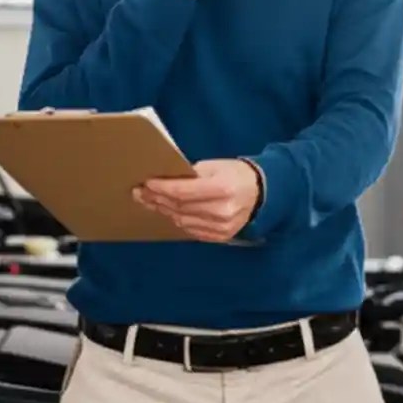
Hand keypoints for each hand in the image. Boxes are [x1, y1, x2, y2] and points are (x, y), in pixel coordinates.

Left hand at [133, 159, 260, 242]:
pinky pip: (191, 230)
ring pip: (182, 221)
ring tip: (151, 202)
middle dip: (157, 199)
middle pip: (180, 207)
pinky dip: (178, 220)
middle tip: (141, 193)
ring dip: (164, 211)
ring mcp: (221, 227)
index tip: (146, 184)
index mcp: (222, 188)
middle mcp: (222, 211)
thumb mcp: (215, 166)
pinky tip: (169, 212)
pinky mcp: (220, 236)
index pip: (183, 192)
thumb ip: (191, 175)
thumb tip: (164, 181)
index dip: (162, 188)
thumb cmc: (236, 174)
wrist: (261, 193)